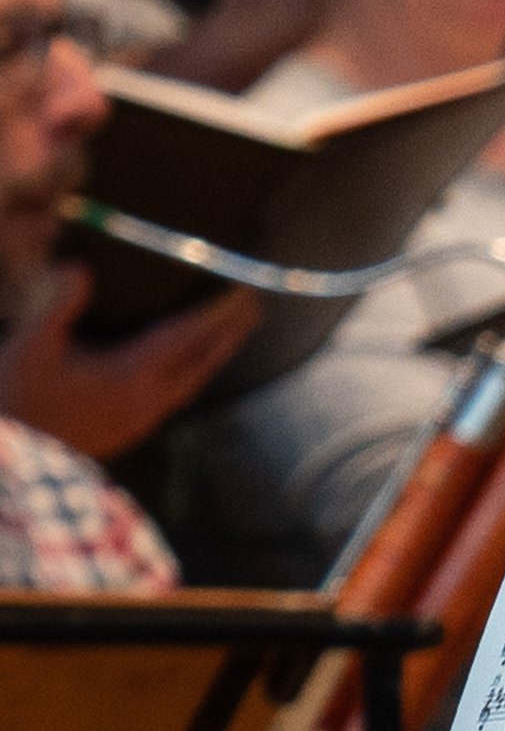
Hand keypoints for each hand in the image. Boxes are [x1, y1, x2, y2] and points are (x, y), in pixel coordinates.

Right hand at [0, 267, 257, 459]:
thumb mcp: (29, 348)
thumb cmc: (17, 400)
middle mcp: (147, 400)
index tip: (245, 292)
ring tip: (232, 335)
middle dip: (230, 332)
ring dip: (214, 356)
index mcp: (130, 375)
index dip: (218, 312)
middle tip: (255, 307)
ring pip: (193, 383)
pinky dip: (193, 376)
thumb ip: (56, 306)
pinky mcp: (131, 431)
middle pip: (202, 361)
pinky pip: (177, 397)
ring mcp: (142, 419)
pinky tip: (187, 371)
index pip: (187, 337)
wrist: (12, 460)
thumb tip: (78, 270)